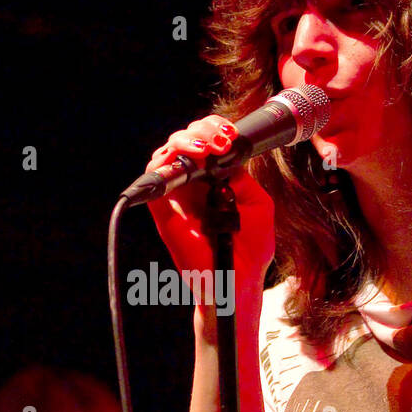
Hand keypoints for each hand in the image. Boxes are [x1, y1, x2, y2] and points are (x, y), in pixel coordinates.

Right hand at [143, 115, 274, 298]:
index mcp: (213, 181)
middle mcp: (192, 186)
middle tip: (221, 139)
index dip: (214, 129)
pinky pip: (153, 182)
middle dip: (201, 129)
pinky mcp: (164, 213)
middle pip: (184, 141)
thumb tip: (226, 159)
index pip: (204, 143)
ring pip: (165, 155)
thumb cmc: (251, 249)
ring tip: (207, 146)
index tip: (230, 133)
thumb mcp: (257, 204)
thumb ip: (242, 179)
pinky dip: (165, 165)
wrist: (240, 282)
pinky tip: (188, 159)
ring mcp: (176, 199)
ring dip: (184, 141)